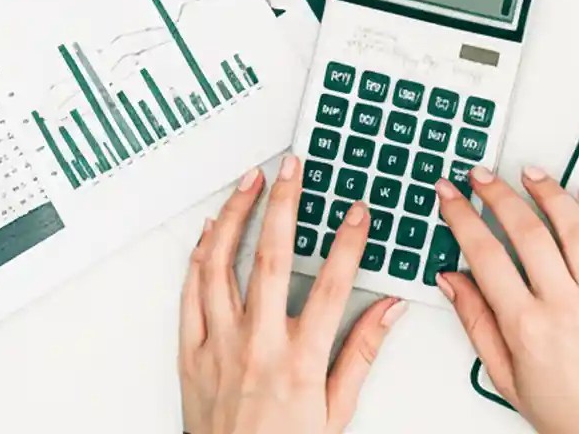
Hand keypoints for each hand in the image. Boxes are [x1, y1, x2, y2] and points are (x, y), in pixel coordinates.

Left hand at [179, 155, 407, 433]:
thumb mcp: (337, 411)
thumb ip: (362, 353)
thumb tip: (389, 311)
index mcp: (300, 361)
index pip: (332, 286)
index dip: (348, 242)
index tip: (357, 212)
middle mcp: (257, 345)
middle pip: (272, 258)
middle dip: (284, 204)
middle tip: (292, 169)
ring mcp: (218, 345)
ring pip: (221, 265)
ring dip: (236, 216)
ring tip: (250, 184)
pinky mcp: (189, 353)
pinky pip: (190, 292)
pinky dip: (201, 256)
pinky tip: (211, 231)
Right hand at [435, 166, 578, 433]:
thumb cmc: (568, 414)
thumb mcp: (506, 377)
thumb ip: (477, 323)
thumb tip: (452, 280)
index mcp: (527, 327)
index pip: (485, 255)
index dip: (463, 217)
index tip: (451, 195)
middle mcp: (565, 307)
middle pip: (526, 232)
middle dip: (498, 195)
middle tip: (483, 175)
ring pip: (575, 229)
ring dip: (550, 194)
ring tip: (531, 174)